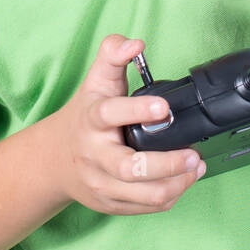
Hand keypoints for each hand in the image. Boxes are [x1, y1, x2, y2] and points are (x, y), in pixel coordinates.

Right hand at [58, 34, 206, 213]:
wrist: (53, 160)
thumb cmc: (83, 118)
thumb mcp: (95, 82)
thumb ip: (112, 55)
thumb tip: (135, 42)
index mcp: (90, 120)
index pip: (110, 114)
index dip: (137, 110)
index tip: (164, 107)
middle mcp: (94, 155)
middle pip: (130, 168)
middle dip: (167, 165)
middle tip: (194, 154)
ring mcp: (100, 183)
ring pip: (142, 194)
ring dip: (176, 184)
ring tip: (196, 167)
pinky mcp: (109, 203)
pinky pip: (144, 207)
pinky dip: (169, 196)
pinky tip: (185, 180)